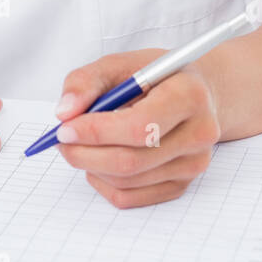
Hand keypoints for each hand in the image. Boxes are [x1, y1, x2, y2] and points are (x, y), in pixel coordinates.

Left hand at [53, 49, 220, 208]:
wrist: (195, 95)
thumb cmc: (154, 77)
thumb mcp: (120, 64)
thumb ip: (87, 81)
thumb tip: (64, 112)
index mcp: (189, 95)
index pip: (139, 126)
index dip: (96, 131)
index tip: (65, 127)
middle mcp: (199, 133)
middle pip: (131, 161)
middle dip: (85, 153)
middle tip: (61, 141)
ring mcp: (193, 164)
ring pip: (127, 181)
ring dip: (91, 166)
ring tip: (80, 145)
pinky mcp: (182, 185)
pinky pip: (131, 197)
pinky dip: (103, 182)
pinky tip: (98, 161)